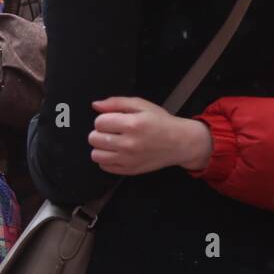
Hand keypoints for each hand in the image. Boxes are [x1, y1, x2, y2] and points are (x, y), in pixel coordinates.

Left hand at [88, 97, 213, 175]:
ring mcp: (128, 159)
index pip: (99, 122)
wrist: (179, 143)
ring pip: (95, 155)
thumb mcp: (142, 105)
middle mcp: (129, 144)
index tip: (112, 120)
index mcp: (132, 124)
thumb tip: (96, 105)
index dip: (103, 119)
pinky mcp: (129, 170)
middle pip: (94, 139)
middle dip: (100, 132)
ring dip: (101, 147)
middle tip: (112, 131)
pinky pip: (104, 166)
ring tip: (112, 142)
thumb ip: (117, 103)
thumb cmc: (161, 123)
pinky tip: (116, 152)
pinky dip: (106, 159)